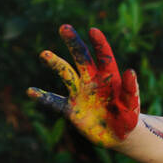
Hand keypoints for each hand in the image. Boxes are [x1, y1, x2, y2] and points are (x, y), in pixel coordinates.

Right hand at [27, 24, 139, 147]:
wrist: (118, 135)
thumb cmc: (128, 117)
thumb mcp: (132, 104)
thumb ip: (130, 89)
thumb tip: (130, 71)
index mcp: (109, 77)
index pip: (104, 57)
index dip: (99, 44)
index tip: (93, 31)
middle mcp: (92, 81)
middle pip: (82, 58)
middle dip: (74, 43)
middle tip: (64, 27)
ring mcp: (80, 94)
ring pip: (66, 74)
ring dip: (55, 63)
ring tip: (44, 53)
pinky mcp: (71, 109)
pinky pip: (54, 102)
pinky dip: (43, 98)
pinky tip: (30, 91)